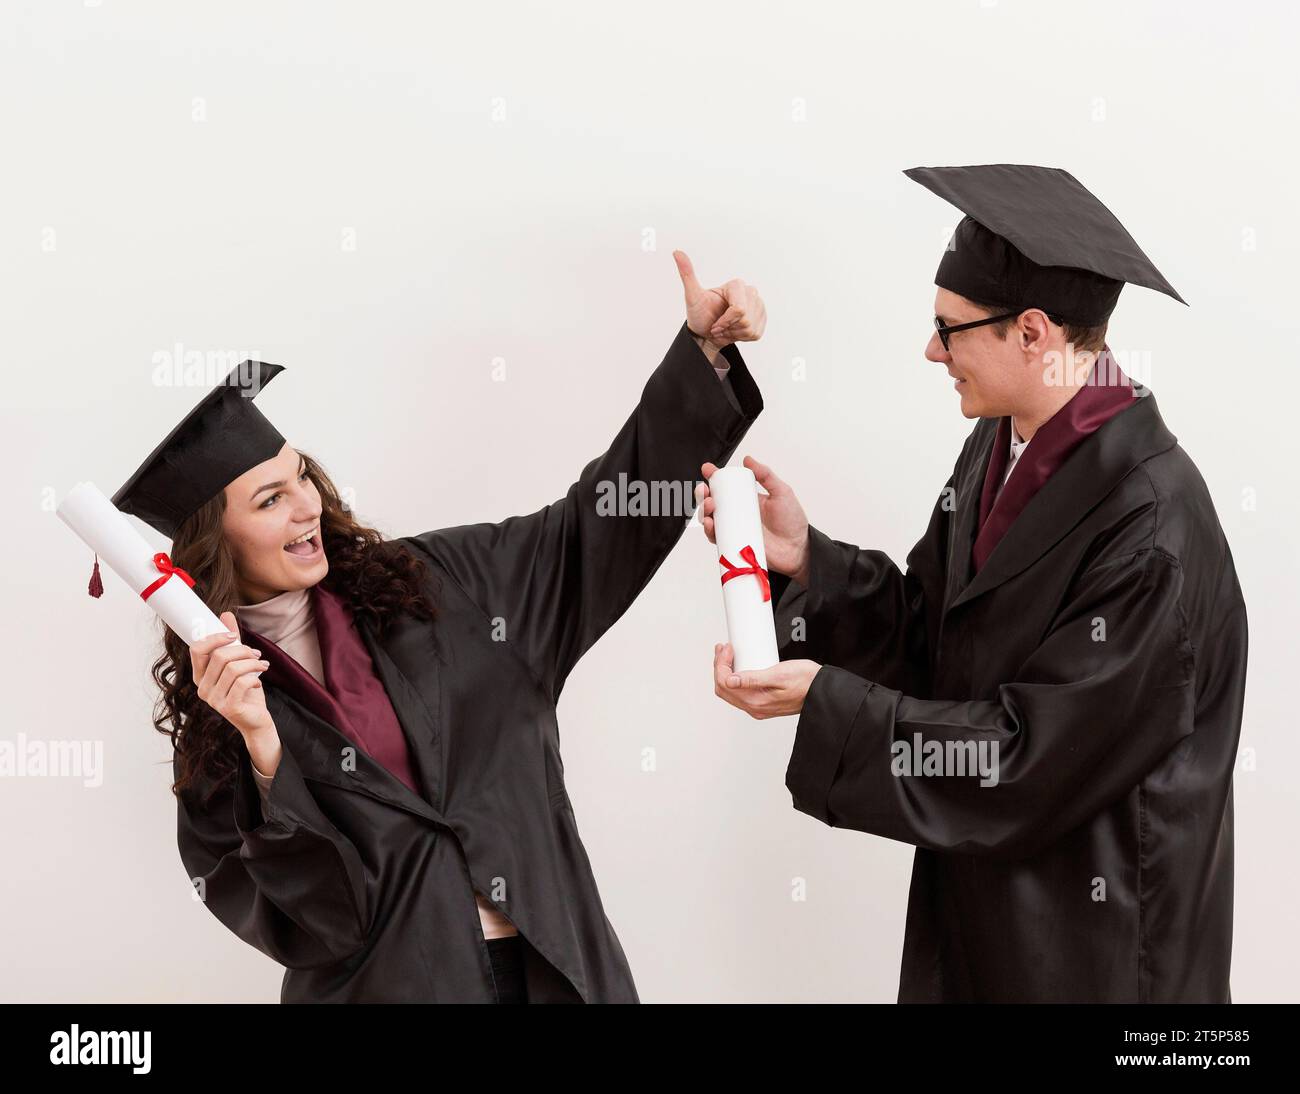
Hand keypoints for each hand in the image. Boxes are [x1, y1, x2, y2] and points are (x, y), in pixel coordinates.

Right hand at [190, 611, 273, 738]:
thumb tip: (225, 615)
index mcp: (200, 676)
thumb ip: (231, 641)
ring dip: (253, 663)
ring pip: (233, 668)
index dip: (215, 638)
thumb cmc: (245, 690)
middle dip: (243, 650)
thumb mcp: (238, 662)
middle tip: (256, 654)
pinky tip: (258, 681)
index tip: (234, 635)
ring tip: (262, 665)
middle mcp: (202, 688)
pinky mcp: (229, 708)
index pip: (197, 649)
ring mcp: (213, 700)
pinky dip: (255, 677)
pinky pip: (242, 683)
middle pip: (219, 656)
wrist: (256, 719)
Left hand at [673, 250, 766, 346]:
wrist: (706, 333)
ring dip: (735, 333)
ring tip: (726, 328)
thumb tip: (676, 251)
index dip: (725, 321)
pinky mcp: (762, 320)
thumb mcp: (692, 296)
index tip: (714, 324)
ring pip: (751, 327)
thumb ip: (687, 274)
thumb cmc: (699, 314)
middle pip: (745, 318)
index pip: (739, 309)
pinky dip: (742, 337)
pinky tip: (734, 330)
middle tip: (719, 325)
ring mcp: (759, 306)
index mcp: (736, 285)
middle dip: (729, 327)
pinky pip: (755, 333)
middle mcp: (751, 292)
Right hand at [695, 455, 810, 585]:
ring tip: (710, 506)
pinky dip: (709, 531)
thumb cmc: (792, 521)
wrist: (797, 549)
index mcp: (745, 499)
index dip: (713, 477)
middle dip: (703, 494)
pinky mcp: (734, 544)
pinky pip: (716, 538)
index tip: (708, 469)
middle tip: (705, 490)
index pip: (725, 486)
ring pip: (710, 519)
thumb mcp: (781, 492)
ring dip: (703, 511)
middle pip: (712, 502)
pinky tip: (710, 524)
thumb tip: (747, 459)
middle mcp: (736, 513)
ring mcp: (734, 529)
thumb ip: (766, 475)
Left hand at [713, 643, 819, 718]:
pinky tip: (738, 666)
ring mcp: (758, 706)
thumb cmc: (807, 681)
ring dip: (725, 671)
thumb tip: (730, 680)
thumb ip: (754, 679)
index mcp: (756, 702)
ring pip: (731, 691)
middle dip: (719, 666)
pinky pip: (741, 692)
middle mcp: (755, 707)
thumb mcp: (779, 675)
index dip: (721, 663)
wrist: (822, 690)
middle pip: (724, 688)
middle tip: (723, 649)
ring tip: (728, 654)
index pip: (725, 683)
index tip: (727, 648)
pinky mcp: (763, 702)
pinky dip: (734, 677)